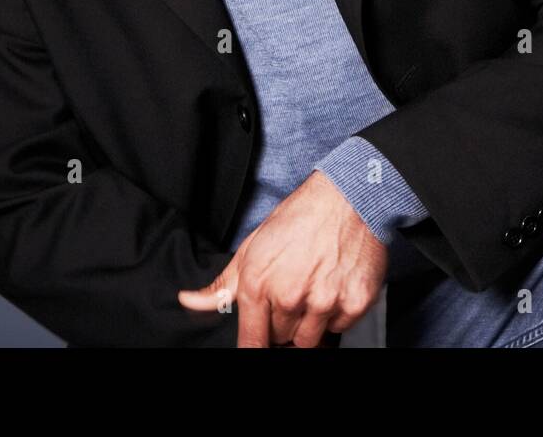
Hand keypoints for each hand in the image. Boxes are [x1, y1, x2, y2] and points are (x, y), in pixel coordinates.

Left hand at [177, 170, 387, 346]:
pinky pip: (338, 329)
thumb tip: (189, 301)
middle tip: (292, 292)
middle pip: (281, 339)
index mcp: (259, 284)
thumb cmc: (299, 219)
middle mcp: (290, 296)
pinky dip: (334, 315)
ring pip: (309, 339)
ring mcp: (324, 302)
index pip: (252, 342)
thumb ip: (222, 285)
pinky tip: (332, 287)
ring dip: (309, 322)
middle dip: (283, 322)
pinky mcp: (353, 303)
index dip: (255, 345)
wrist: (347, 198)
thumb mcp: (252, 247)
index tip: (259, 342)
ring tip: (312, 289)